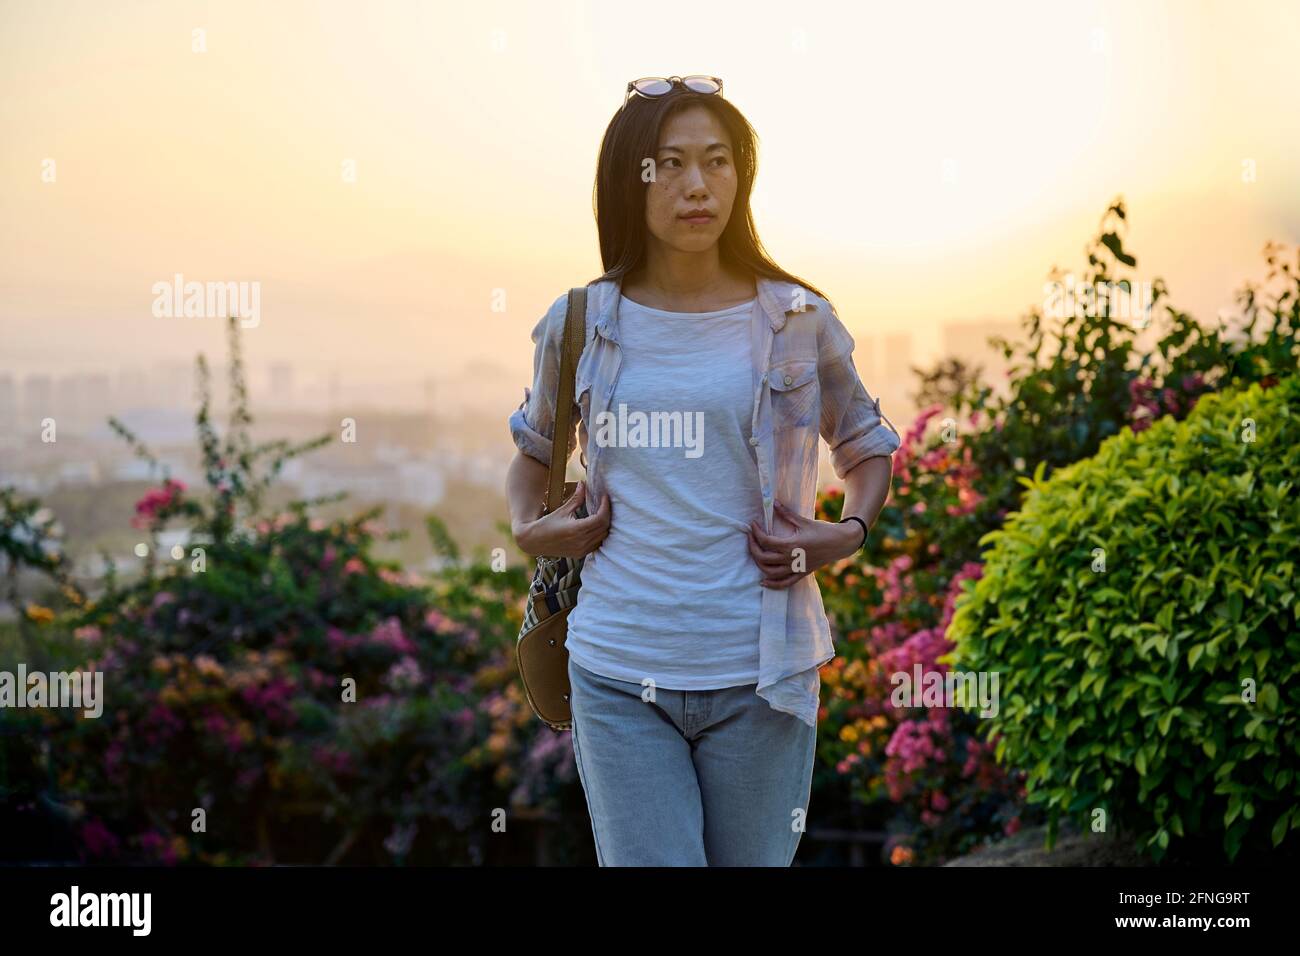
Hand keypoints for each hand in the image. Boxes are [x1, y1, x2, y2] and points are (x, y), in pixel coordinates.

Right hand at [514, 480, 611, 558]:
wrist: (533, 541)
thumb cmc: (546, 524)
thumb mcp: (562, 510)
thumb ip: (576, 498)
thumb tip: (583, 484)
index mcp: (577, 529)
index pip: (601, 518)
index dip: (606, 507)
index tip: (605, 497)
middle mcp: (582, 542)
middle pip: (604, 527)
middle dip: (607, 514)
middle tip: (604, 503)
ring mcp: (582, 550)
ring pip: (603, 537)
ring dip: (605, 525)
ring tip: (601, 513)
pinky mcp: (580, 554)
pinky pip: (597, 544)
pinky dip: (599, 535)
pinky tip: (595, 526)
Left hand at [746, 499, 862, 588]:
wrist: (841, 543)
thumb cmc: (823, 530)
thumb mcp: (804, 521)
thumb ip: (786, 513)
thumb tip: (773, 502)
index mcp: (792, 545)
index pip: (766, 541)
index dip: (756, 532)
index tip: (753, 524)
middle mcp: (792, 559)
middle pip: (764, 559)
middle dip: (753, 548)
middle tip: (750, 537)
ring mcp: (797, 568)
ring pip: (771, 573)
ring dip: (759, 565)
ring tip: (755, 553)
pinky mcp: (801, 574)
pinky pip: (784, 583)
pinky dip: (773, 585)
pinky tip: (763, 582)